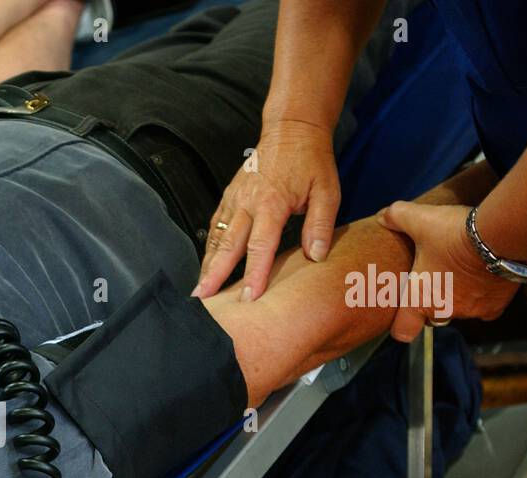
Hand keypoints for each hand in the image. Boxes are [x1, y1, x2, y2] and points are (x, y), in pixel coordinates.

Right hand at [195, 121, 339, 300]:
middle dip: (214, 274)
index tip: (248, 297)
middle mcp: (247, 202)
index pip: (260, 246)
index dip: (254, 273)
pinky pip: (215, 226)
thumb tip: (316, 256)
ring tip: (199, 290)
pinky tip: (205, 265)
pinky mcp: (228, 196)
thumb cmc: (312, 161)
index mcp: (271, 202)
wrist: (292, 129)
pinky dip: (209, 247)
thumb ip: (320, 224)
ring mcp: (234, 199)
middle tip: (203, 299)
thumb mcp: (327, 189)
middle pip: (228, 246)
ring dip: (206, 265)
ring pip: (217, 238)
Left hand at [376, 201, 520, 342]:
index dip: (402, 324)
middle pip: (433, 317)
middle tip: (436, 280)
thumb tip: (382, 216)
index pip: (403, 330)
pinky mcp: (496, 306)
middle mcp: (445, 310)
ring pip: (460, 312)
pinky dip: (484, 299)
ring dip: (459, 298)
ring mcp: (472, 311)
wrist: (501, 236)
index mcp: (420, 298)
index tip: (404, 314)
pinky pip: (486, 311)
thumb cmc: (453, 233)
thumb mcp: (419, 219)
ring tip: (462, 274)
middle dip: (432, 304)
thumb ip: (396, 216)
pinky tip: (483, 280)